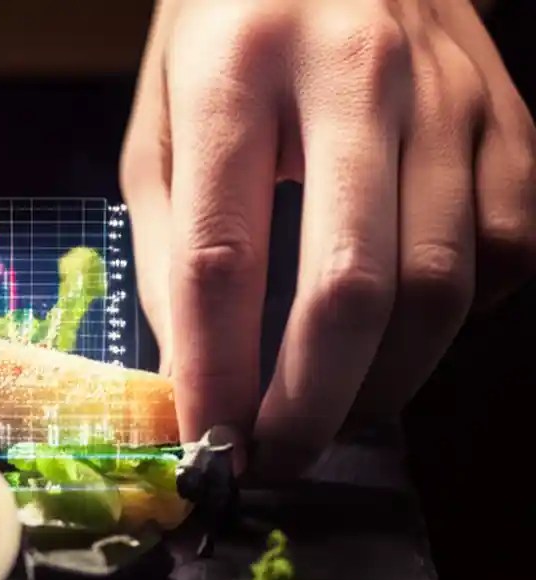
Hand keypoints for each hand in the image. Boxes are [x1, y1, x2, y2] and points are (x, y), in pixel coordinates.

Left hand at [122, 0, 535, 478]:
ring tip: (332, 410)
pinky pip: (505, 251)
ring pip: (441, 284)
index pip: (225, 257)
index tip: (205, 440)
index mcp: (240, 72)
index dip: (217, 369)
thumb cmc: (226, 32)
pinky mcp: (509, 117)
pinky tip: (403, 328)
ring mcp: (450, 97)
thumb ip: (169, 240)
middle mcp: (360, 77)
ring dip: (385, 379)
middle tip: (277, 455)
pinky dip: (455, 318)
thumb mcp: (160, 118)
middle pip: (352, 286)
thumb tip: (194, 367)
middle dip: (312, 401)